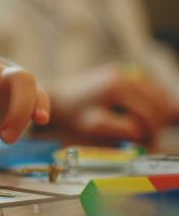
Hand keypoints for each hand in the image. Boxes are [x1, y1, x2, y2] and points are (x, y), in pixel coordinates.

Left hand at [48, 63, 174, 142]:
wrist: (56, 97)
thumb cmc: (72, 115)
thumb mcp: (96, 126)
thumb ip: (123, 130)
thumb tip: (145, 133)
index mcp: (119, 88)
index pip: (149, 114)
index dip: (151, 132)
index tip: (147, 145)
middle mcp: (125, 75)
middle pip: (158, 102)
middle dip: (157, 123)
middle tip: (149, 139)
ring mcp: (126, 71)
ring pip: (158, 94)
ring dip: (158, 112)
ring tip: (146, 129)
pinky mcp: (125, 72)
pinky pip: (150, 88)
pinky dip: (153, 102)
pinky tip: (144, 116)